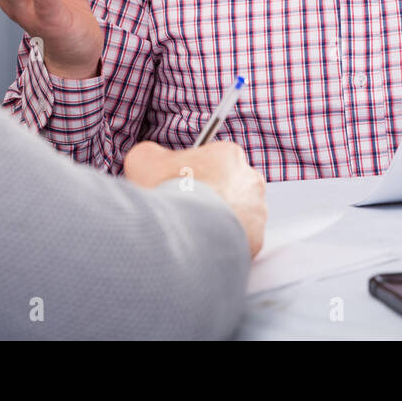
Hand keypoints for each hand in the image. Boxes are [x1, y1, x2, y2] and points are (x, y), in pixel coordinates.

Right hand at [123, 141, 267, 257]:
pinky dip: (221, 243)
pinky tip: (202, 246)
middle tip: (183, 209)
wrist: (186, 233)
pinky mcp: (256, 240)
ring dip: (216, 220)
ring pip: (235, 214)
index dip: (190, 173)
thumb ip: (149, 153)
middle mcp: (251, 180)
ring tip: (191, 231)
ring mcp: (257, 212)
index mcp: (229, 155)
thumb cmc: (168, 191)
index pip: (211, 160)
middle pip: (226, 186)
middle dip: (208, 196)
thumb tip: (148, 157)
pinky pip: (237, 240)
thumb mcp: (144, 159)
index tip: (176, 185)